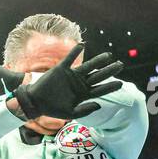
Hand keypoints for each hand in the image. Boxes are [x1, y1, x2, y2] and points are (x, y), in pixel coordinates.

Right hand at [9, 43, 123, 122]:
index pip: (100, 89)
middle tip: (120, 65)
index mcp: (83, 94)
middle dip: (109, 70)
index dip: (110, 86)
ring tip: (108, 56)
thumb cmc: (53, 109)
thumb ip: (85, 110)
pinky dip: (75, 52)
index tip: (121, 83)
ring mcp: (71, 75)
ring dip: (98, 61)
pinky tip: (81, 45)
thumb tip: (99, 105)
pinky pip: (69, 58)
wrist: (36, 102)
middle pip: (98, 75)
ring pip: (88, 66)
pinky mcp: (61, 69)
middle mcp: (80, 83)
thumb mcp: (70, 113)